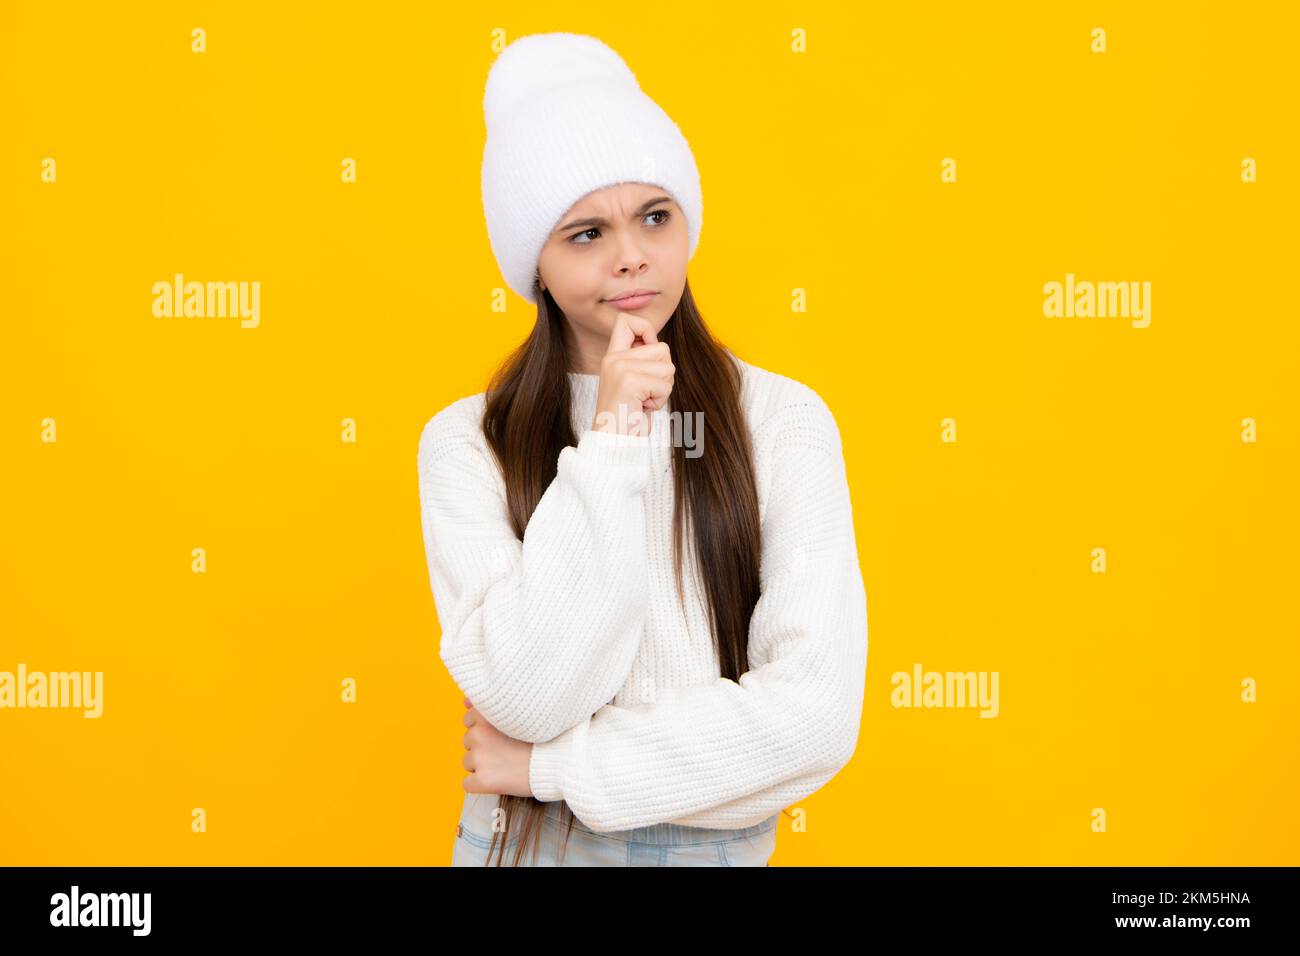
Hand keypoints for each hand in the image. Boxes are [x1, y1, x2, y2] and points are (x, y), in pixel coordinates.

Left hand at [460, 697, 534, 797]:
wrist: (558, 761)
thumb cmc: (542, 736)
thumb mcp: (515, 713)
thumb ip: (486, 706)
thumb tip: (465, 702)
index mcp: (486, 715)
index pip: (468, 720)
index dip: (485, 728)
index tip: (501, 733)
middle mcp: (479, 734)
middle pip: (468, 741)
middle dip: (482, 746)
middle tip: (507, 749)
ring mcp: (480, 758)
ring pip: (468, 762)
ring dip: (482, 764)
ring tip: (506, 763)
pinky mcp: (483, 780)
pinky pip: (468, 784)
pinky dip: (481, 784)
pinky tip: (499, 779)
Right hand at [591, 312, 673, 436]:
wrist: (613, 442)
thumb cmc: (627, 416)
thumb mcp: (633, 382)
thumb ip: (642, 361)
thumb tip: (659, 346)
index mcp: (612, 356)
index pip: (627, 320)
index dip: (647, 329)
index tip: (649, 349)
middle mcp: (614, 358)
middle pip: (662, 348)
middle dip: (664, 373)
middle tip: (646, 392)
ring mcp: (620, 368)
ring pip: (668, 367)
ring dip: (664, 388)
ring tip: (644, 401)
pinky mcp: (630, 381)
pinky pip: (665, 385)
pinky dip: (660, 400)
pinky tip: (643, 408)